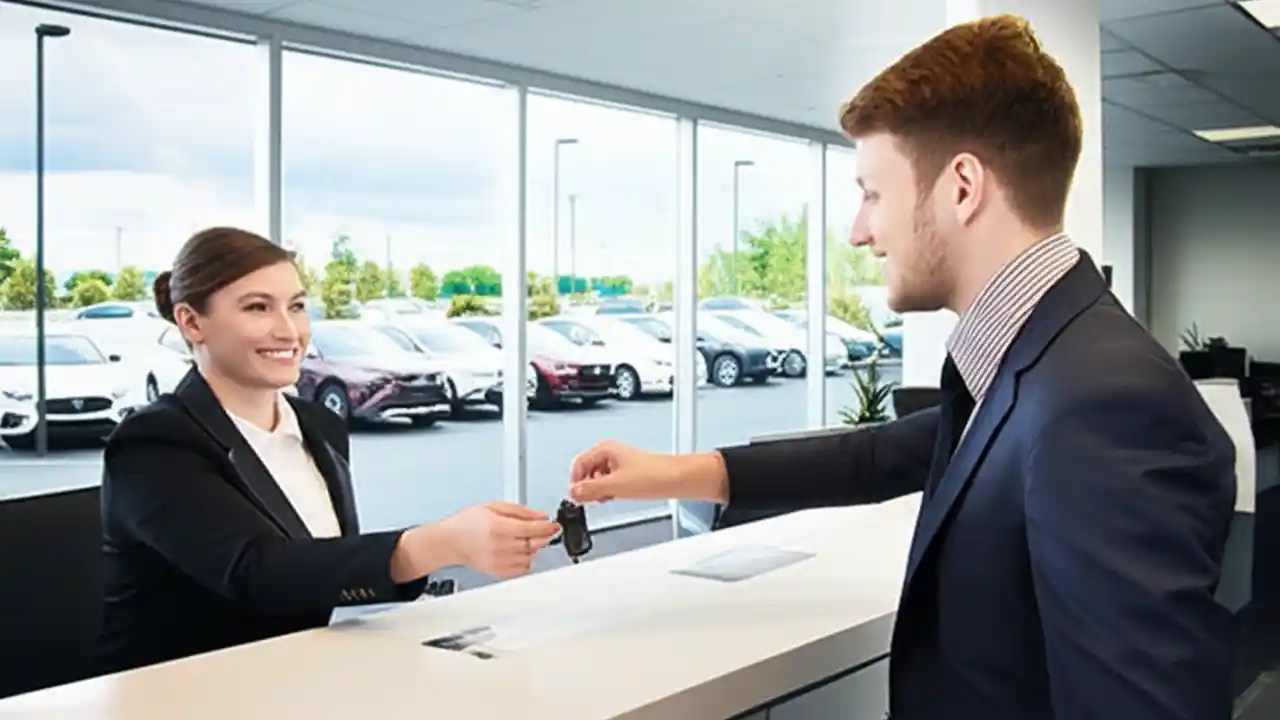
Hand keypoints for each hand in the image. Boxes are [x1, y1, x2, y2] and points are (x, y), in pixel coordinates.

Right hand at [429, 502, 559, 579]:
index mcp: (499, 527)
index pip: (533, 529)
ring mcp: (499, 562)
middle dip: (541, 536)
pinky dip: (524, 560)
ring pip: (531, 557)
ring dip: (532, 548)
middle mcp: (500, 547)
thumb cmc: (469, 522)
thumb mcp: (495, 506)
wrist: (451, 541)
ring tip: (520, 539)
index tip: (555, 525)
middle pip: (535, 544)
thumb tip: (542, 516)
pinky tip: (515, 550)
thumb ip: (521, 511)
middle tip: (539, 530)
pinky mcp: (498, 572)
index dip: (548, 526)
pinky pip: (522, 569)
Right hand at [569, 440, 727, 503]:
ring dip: (598, 490)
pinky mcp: (629, 473)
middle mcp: (612, 453)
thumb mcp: (615, 486)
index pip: (578, 464)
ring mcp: (621, 463)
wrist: (678, 479)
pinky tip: (616, 497)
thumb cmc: (654, 475)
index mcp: (605, 449)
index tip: (577, 496)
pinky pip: (610, 482)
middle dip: (587, 486)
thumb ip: (591, 490)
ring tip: (607, 498)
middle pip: (587, 470)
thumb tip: (574, 492)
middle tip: (591, 499)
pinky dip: (609, 491)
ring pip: (598, 477)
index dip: (575, 482)